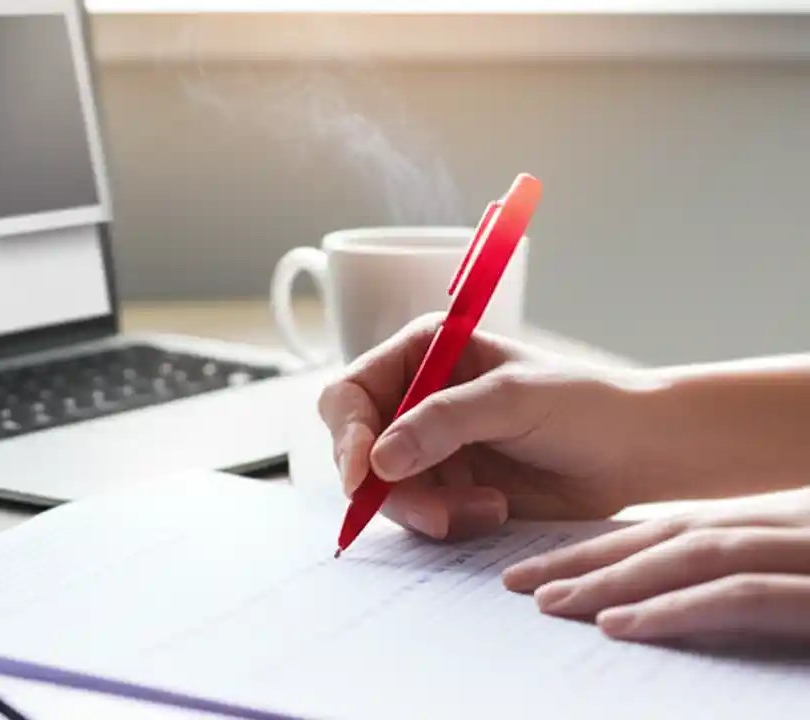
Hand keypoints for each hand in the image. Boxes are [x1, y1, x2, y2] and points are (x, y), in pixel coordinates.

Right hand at [318, 314, 652, 540]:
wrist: (637, 453)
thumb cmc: (585, 406)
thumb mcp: (511, 400)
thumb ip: (441, 422)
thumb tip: (379, 460)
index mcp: (422, 353)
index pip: (352, 393)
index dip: (348, 434)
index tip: (363, 477)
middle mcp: (414, 398)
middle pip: (359, 449)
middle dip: (390, 486)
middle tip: (435, 513)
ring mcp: (427, 447)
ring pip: (385, 490)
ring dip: (426, 508)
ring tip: (486, 508)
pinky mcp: (445, 488)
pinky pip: (416, 515)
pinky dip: (447, 521)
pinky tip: (492, 511)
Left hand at [502, 489, 809, 645]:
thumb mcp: (805, 571)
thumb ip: (752, 577)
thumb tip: (685, 599)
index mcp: (775, 525)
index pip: (673, 532)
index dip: (603, 550)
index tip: (540, 570)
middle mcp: (782, 527)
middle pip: (668, 536)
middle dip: (587, 559)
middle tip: (518, 582)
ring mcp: (803, 552)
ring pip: (691, 555)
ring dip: (614, 578)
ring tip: (550, 602)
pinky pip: (738, 596)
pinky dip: (675, 607)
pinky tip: (619, 623)